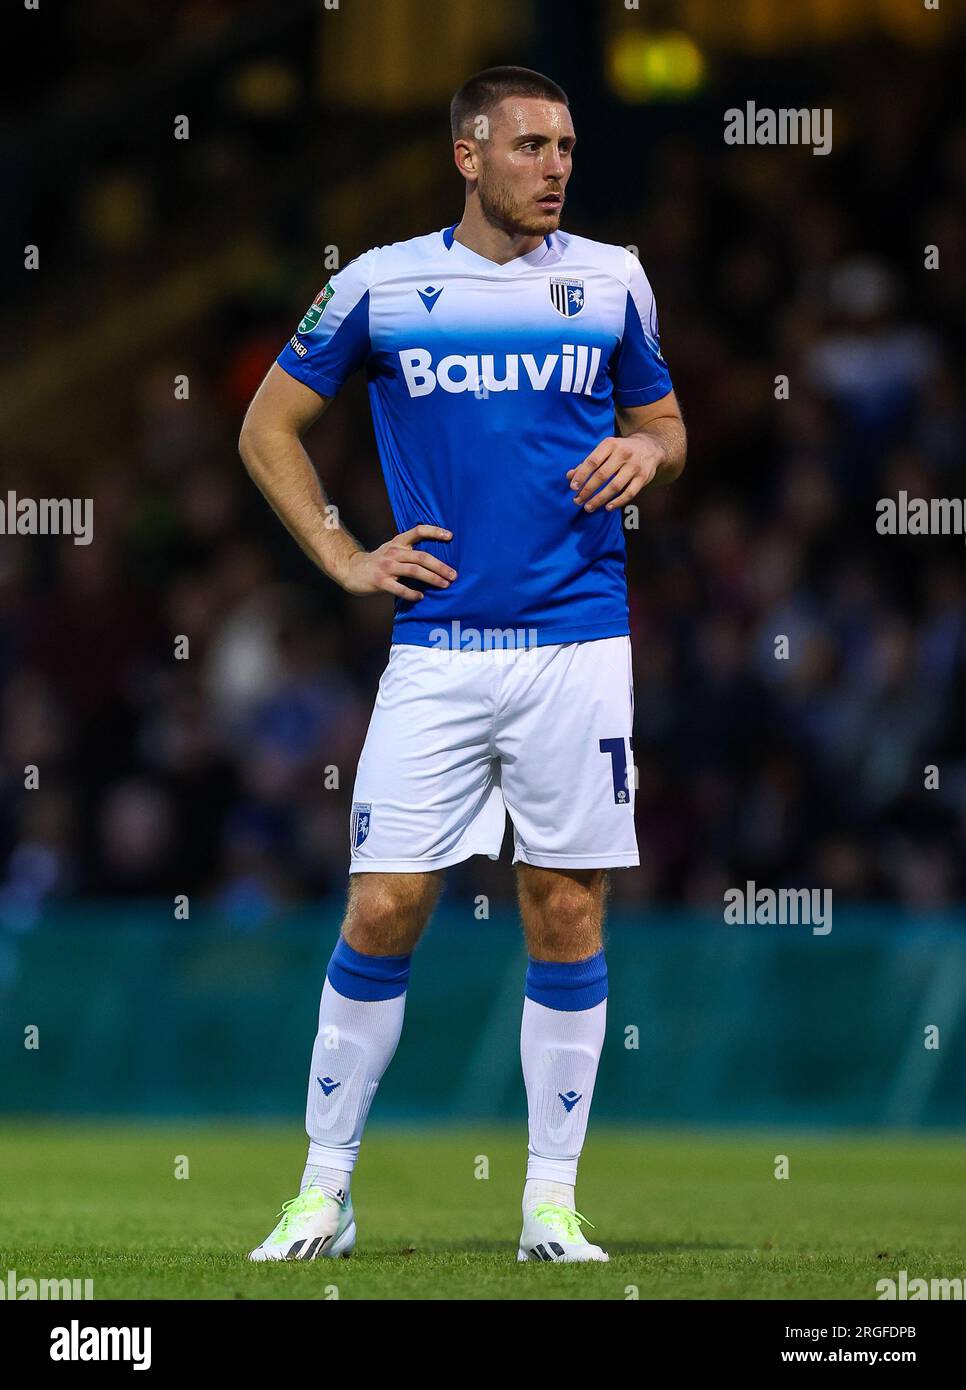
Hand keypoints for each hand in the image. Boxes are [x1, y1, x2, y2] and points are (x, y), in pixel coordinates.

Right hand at [341, 524, 455, 601]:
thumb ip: (410, 550)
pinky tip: (421, 597)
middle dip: (440, 566)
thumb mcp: (392, 549)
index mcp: (398, 542)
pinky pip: (399, 588)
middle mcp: (394, 552)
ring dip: (432, 578)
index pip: (418, 531)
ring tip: (444, 585)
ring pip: (414, 571)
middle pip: (421, 556)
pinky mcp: (380, 581)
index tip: (451, 536)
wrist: (351, 570)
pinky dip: (412, 593)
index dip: (434, 531)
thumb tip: (436, 559)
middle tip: (454, 575)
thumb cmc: (378, 561)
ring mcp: (386, 566)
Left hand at [566, 435, 664, 512]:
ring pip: (615, 486)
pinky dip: (618, 502)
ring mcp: (634, 466)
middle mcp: (623, 453)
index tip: (573, 487)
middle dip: (588, 490)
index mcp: (610, 444)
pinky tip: (608, 507)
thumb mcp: (605, 450)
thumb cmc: (621, 450)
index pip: (592, 462)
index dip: (581, 475)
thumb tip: (570, 476)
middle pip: (602, 475)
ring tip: (589, 507)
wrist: (651, 446)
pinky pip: (630, 493)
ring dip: (600, 499)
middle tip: (577, 500)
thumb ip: (587, 463)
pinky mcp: (643, 477)